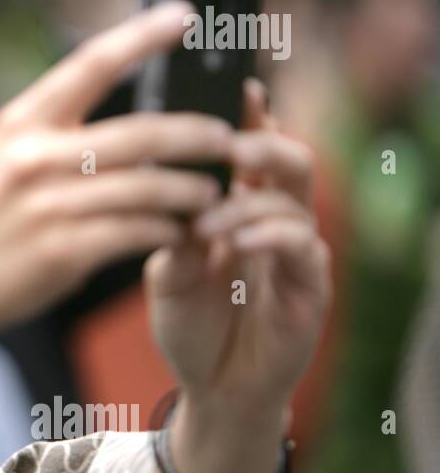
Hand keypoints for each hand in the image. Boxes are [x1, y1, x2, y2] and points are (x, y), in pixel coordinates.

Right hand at [0, 0, 233, 348]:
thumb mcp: (1, 156)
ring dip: (193, 190)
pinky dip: (169, 231)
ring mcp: (49, 206)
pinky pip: (138, 233)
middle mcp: (34, 156)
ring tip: (214, 191)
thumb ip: (55, 133)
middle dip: (198, 133)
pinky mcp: (63, 253)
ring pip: (150, 187)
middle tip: (229, 135)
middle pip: (141, 132)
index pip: (91, 63)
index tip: (185, 15)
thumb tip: (132, 117)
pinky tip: (181, 232)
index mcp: (21, 121)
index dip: (142, 34)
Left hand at [146, 78, 330, 422]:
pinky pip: (301, 245)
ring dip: (247, 201)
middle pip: (287, 157)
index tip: (231, 84)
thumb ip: (171, 231)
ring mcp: (297, 251)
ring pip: (294, 198)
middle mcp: (275, 219)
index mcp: (239, 205)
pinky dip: (267, 235)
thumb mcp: (168, 271)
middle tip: (226, 144)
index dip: (247, 113)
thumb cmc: (190, 322)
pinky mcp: (310, 287)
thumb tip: (161, 186)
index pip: (250, 147)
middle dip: (261, 140)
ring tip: (205, 221)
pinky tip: (235, 241)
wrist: (213, 389)